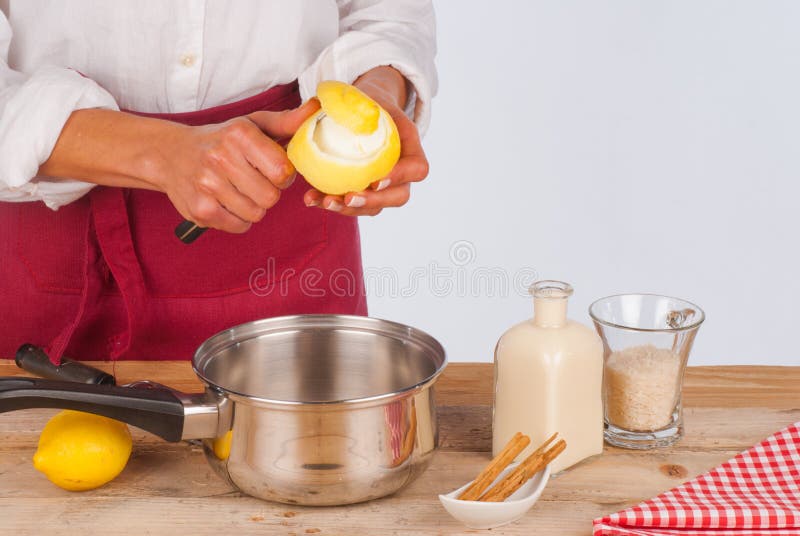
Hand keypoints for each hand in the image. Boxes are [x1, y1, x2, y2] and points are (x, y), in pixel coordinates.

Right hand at [157, 99, 319, 232]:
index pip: (283, 171)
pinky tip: (226, 201)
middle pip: (271, 197)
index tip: (273, 170)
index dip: (284, 175)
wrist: (170, 154)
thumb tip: (316, 108)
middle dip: (268, 192)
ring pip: (256, 214)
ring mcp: (207, 185)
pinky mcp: (200, 210)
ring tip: (237, 190)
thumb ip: (286, 121)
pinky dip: (238, 219)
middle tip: (252, 180)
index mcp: (239, 135)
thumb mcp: (252, 125)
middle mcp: (220, 158)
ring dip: (253, 206)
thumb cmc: (220, 140)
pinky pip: (240, 226)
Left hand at [303, 67, 428, 215]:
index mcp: (410, 145)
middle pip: (399, 196)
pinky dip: (333, 204)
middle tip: (348, 197)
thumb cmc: (367, 101)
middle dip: (373, 201)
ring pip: (375, 207)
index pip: (417, 168)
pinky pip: (354, 205)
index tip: (376, 179)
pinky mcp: (366, 192)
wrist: (364, 111)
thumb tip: (315, 104)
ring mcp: (385, 186)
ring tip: (325, 202)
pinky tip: (311, 198)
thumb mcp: (366, 94)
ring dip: (350, 209)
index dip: (401, 177)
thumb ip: (350, 101)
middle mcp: (403, 171)